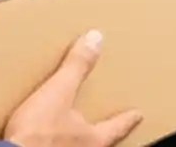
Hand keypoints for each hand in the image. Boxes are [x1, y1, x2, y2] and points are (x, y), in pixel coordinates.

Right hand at [4, 30, 143, 146]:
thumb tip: (95, 40)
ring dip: (79, 142)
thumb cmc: (37, 135)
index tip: (137, 114)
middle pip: (102, 145)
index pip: (116, 128)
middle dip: (103, 136)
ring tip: (72, 134)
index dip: (127, 119)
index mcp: (92, 139)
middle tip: (107, 128)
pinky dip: (56, 145)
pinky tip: (45, 141)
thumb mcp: (58, 92)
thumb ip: (77, 67)